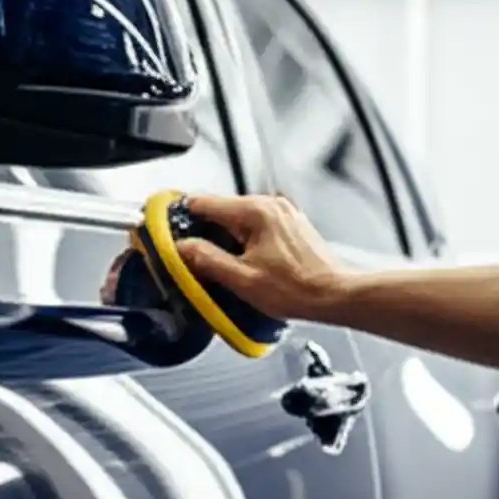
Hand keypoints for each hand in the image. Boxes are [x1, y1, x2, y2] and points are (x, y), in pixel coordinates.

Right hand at [176, 194, 351, 321]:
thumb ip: (206, 259)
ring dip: (221, 237)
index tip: (164, 227)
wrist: (334, 295)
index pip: (202, 202)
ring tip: (216, 264)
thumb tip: (181, 247)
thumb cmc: (297, 289)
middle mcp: (269, 205)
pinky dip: (239, 240)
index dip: (178, 215)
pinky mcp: (286, 224)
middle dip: (200, 231)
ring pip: (235, 218)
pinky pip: (252, 225)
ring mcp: (280, 213)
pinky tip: (239, 261)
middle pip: (218, 210)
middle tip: (188, 256)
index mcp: (255, 212)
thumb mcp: (242, 279)